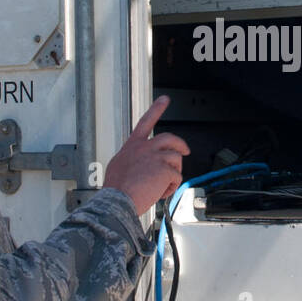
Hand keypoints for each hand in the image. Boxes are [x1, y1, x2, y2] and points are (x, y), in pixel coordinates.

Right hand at [103, 95, 190, 216]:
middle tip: (185, 151)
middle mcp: (145, 148)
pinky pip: (176, 177)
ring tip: (163, 184)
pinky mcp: (164, 169)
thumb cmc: (117, 188)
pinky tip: (161, 192)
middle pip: (169, 138)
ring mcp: (155, 157)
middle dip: (180, 144)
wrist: (118, 200)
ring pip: (176, 159)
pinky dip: (171, 187)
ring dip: (174, 173)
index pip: (146, 122)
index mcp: (133, 146)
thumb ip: (132, 159)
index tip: (164, 100)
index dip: (156, 109)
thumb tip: (140, 164)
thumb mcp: (119, 165)